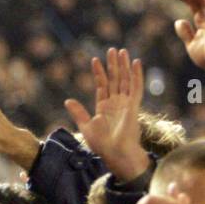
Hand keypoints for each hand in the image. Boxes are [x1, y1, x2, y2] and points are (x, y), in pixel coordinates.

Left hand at [63, 48, 147, 180]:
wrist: (116, 153)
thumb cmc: (103, 145)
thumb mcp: (86, 127)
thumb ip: (79, 112)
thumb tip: (68, 100)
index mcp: (104, 107)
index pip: (102, 85)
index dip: (99, 73)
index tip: (95, 60)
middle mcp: (116, 103)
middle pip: (115, 79)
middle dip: (113, 65)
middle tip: (112, 50)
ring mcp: (126, 103)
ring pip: (126, 80)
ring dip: (124, 66)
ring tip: (122, 51)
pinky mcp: (133, 106)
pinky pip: (136, 87)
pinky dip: (137, 75)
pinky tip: (136, 63)